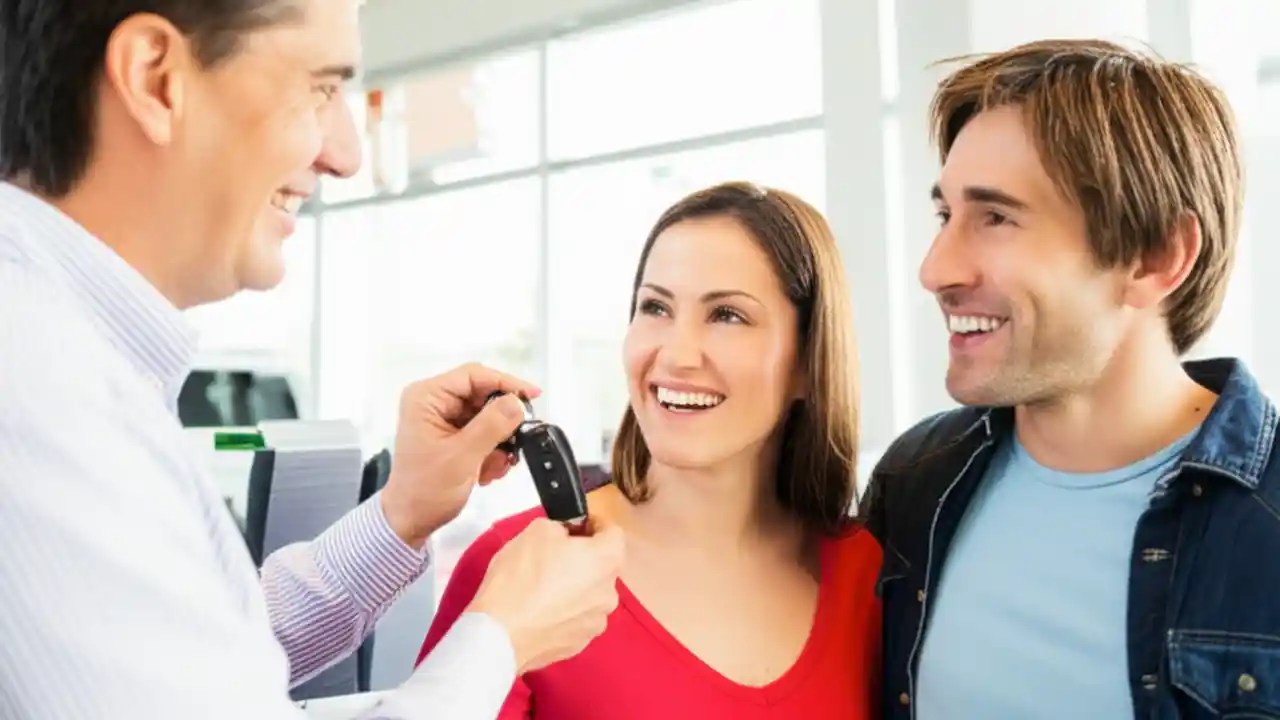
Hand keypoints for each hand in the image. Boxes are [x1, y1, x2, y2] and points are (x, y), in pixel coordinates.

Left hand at [379, 363, 540, 548]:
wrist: (411, 520)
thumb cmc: (426, 490)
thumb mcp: (461, 457)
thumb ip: (491, 426)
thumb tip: (518, 402)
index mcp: (427, 397)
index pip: (473, 376)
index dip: (506, 383)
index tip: (533, 397)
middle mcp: (435, 402)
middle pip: (483, 395)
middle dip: (503, 421)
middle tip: (519, 440)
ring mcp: (445, 419)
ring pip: (488, 415)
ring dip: (500, 440)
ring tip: (497, 464)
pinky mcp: (454, 435)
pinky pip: (485, 431)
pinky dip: (493, 450)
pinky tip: (488, 471)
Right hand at [467, 518, 624, 673]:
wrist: (499, 635)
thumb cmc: (521, 576)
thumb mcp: (537, 531)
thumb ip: (560, 527)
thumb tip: (565, 537)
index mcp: (607, 561)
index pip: (613, 533)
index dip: (594, 524)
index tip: (573, 525)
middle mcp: (610, 594)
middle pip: (603, 567)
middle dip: (583, 558)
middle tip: (553, 556)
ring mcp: (596, 623)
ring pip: (590, 595)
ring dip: (575, 588)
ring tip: (544, 588)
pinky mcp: (578, 645)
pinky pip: (576, 620)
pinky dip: (564, 613)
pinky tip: (539, 612)